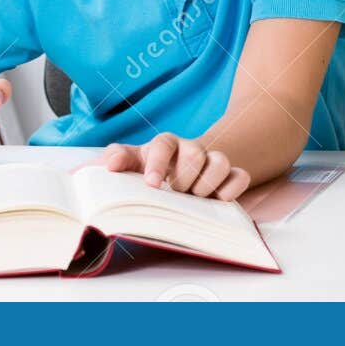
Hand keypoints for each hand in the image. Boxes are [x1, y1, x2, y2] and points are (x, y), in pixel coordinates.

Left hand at [105, 132, 250, 199]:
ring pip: (221, 161)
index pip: (163, 144)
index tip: (152, 184)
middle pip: (195, 152)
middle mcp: (190, 150)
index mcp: (164, 145)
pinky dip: (232, 189)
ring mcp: (211, 162)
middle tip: (175, 192)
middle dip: (184, 177)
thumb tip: (104, 166)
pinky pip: (240, 176)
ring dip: (207, 183)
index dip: (158, 163)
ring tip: (194, 198)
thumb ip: (113, 160)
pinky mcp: (229, 177)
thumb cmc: (146, 172)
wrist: (172, 180)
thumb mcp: (128, 165)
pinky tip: (218, 201)